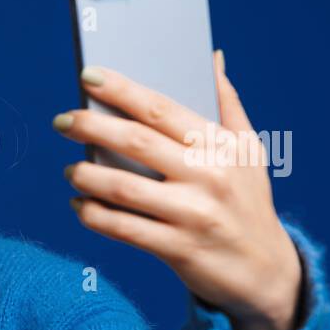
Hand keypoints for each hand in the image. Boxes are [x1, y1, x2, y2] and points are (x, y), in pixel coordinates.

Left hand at [53, 49, 302, 329]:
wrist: (266, 272)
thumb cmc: (248, 203)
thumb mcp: (249, 152)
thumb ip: (228, 104)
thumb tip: (212, 57)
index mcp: (221, 146)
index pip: (162, 109)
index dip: (122, 90)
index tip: (87, 75)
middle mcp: (208, 176)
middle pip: (137, 142)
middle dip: (92, 127)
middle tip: (62, 121)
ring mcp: (193, 214)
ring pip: (124, 188)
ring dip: (87, 175)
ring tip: (70, 169)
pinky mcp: (179, 249)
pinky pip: (125, 229)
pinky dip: (95, 215)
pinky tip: (79, 204)